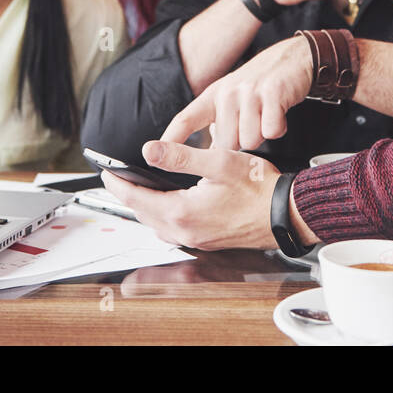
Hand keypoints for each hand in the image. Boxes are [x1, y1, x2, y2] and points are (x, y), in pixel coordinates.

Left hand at [99, 142, 281, 250]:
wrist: (286, 213)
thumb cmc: (259, 188)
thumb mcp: (218, 161)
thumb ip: (180, 156)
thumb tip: (149, 150)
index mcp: (183, 211)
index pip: (136, 198)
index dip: (118, 184)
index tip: (106, 173)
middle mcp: (186, 231)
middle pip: (143, 214)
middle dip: (128, 196)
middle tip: (118, 179)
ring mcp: (197, 239)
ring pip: (157, 225)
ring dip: (145, 208)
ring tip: (139, 190)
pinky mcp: (207, 241)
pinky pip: (174, 230)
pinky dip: (163, 216)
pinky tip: (168, 204)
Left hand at [161, 36, 313, 149]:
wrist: (292, 58)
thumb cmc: (259, 84)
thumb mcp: (230, 96)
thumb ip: (216, 121)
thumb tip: (202, 151)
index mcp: (214, 95)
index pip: (186, 118)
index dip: (169, 138)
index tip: (152, 154)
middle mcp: (228, 93)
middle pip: (226, 144)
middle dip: (240, 144)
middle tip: (251, 125)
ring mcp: (250, 93)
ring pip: (250, 140)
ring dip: (260, 135)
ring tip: (264, 118)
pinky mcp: (273, 94)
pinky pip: (271, 131)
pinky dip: (278, 129)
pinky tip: (277, 115)